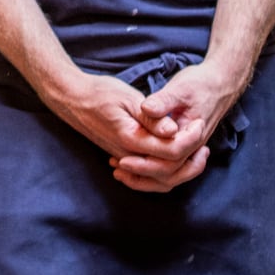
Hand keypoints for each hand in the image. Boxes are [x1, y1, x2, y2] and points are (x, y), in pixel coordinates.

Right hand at [44, 70, 206, 190]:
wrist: (72, 99)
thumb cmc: (99, 93)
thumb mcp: (128, 97)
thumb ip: (151, 118)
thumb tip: (173, 131)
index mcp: (131, 139)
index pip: (171, 151)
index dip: (191, 139)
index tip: (199, 122)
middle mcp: (129, 156)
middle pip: (169, 173)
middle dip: (193, 159)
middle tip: (202, 139)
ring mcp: (125, 160)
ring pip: (160, 181)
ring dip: (183, 171)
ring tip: (197, 153)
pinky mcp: (124, 159)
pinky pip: (150, 178)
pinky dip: (168, 173)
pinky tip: (177, 159)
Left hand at [110, 58, 245, 192]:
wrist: (219, 84)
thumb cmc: (199, 84)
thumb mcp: (180, 88)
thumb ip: (163, 101)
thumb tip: (146, 109)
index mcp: (192, 134)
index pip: (171, 157)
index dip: (146, 163)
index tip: (122, 160)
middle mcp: (193, 147)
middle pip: (171, 173)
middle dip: (142, 174)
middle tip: (116, 167)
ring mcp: (190, 149)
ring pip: (170, 175)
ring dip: (146, 178)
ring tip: (119, 171)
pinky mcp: (183, 147)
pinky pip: (169, 168)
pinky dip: (151, 171)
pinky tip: (131, 166)